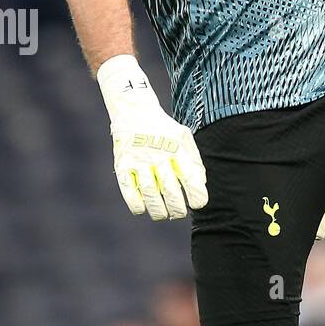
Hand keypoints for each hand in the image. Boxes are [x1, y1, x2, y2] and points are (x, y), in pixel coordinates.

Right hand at [97, 56, 207, 220]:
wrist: (134, 111)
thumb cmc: (164, 130)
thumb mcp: (184, 137)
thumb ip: (194, 161)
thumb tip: (201, 186)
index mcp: (176, 147)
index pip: (190, 176)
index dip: (196, 195)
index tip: (197, 204)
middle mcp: (158, 154)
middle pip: (170, 189)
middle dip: (177, 208)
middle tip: (180, 213)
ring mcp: (139, 160)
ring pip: (150, 192)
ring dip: (158, 209)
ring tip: (163, 215)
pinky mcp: (123, 164)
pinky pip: (128, 190)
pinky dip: (136, 204)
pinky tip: (143, 208)